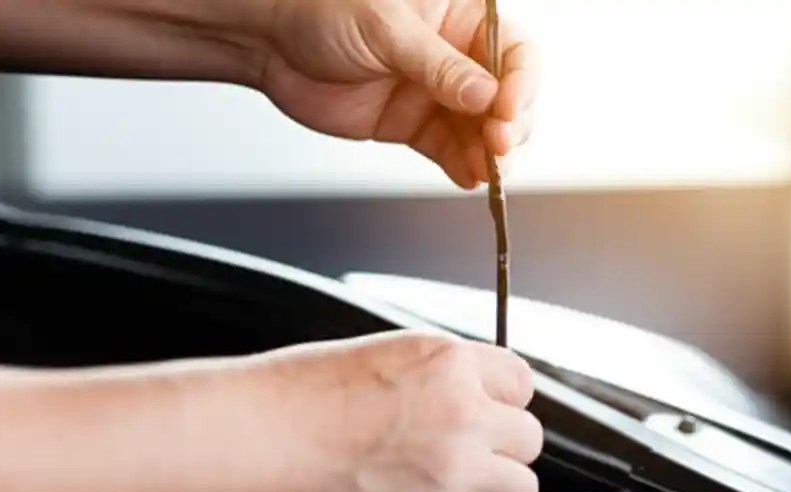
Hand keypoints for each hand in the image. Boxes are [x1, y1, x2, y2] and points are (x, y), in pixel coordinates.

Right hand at [259, 330, 542, 491]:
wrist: (264, 435)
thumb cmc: (298, 394)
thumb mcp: (382, 353)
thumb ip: (436, 376)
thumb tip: (464, 397)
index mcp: (448, 361)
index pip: (522, 383)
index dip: (503, 405)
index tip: (487, 418)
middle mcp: (463, 410)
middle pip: (530, 440)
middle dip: (501, 451)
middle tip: (464, 458)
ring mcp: (455, 465)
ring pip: (522, 489)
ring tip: (451, 491)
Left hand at [261, 0, 538, 188]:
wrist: (270, 41)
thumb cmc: (322, 9)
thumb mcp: (387, 28)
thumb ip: (439, 65)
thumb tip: (486, 95)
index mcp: (462, 14)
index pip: (514, 51)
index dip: (519, 84)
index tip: (506, 112)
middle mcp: (456, 54)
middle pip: (506, 97)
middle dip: (509, 125)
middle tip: (497, 145)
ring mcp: (436, 93)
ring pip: (482, 130)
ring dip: (490, 154)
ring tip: (486, 172)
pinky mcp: (413, 125)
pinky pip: (450, 150)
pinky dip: (463, 166)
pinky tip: (469, 177)